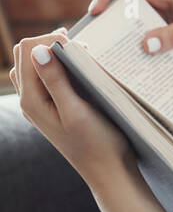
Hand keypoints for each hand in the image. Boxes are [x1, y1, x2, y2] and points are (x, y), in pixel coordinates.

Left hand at [10, 30, 136, 187]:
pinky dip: (58, 67)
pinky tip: (78, 73)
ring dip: (54, 55)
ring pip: (33, 65)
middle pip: (26, 53)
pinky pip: (45, 77)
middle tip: (81, 51)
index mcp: (31, 99)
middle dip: (50, 44)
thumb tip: (39, 50)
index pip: (27, 50)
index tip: (79, 47)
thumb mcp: (77, 110)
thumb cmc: (97, 143)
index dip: (51, 40)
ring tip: (80, 60)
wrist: (107, 172)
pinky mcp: (51, 107)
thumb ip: (55, 80)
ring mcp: (39, 104)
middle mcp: (29, 100)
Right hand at [87, 0, 172, 64]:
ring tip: (108, 52)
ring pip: (130, 20)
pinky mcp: (161, 28)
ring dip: (121, 34)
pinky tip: (129, 60)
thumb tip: (146, 46)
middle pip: (123, 2)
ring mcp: (158, 13)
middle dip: (108, 18)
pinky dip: (134, 44)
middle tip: (96, 39)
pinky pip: (141, 34)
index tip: (96, 11)